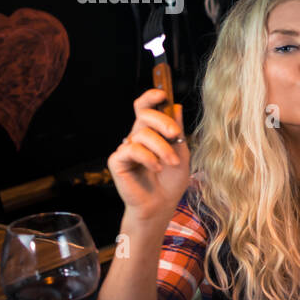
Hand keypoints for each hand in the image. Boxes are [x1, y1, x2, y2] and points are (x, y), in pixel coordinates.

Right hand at [107, 88, 190, 222]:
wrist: (161, 206)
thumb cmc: (171, 182)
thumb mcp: (181, 153)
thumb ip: (177, 131)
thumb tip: (176, 106)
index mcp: (151, 133)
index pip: (145, 108)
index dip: (150, 97)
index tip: (162, 94)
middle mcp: (136, 137)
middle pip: (144, 114)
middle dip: (162, 121)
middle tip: (175, 135)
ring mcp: (125, 148)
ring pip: (142, 133)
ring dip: (162, 148)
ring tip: (171, 163)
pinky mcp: (117, 161)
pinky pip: (132, 150)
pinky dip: (148, 157)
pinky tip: (156, 168)